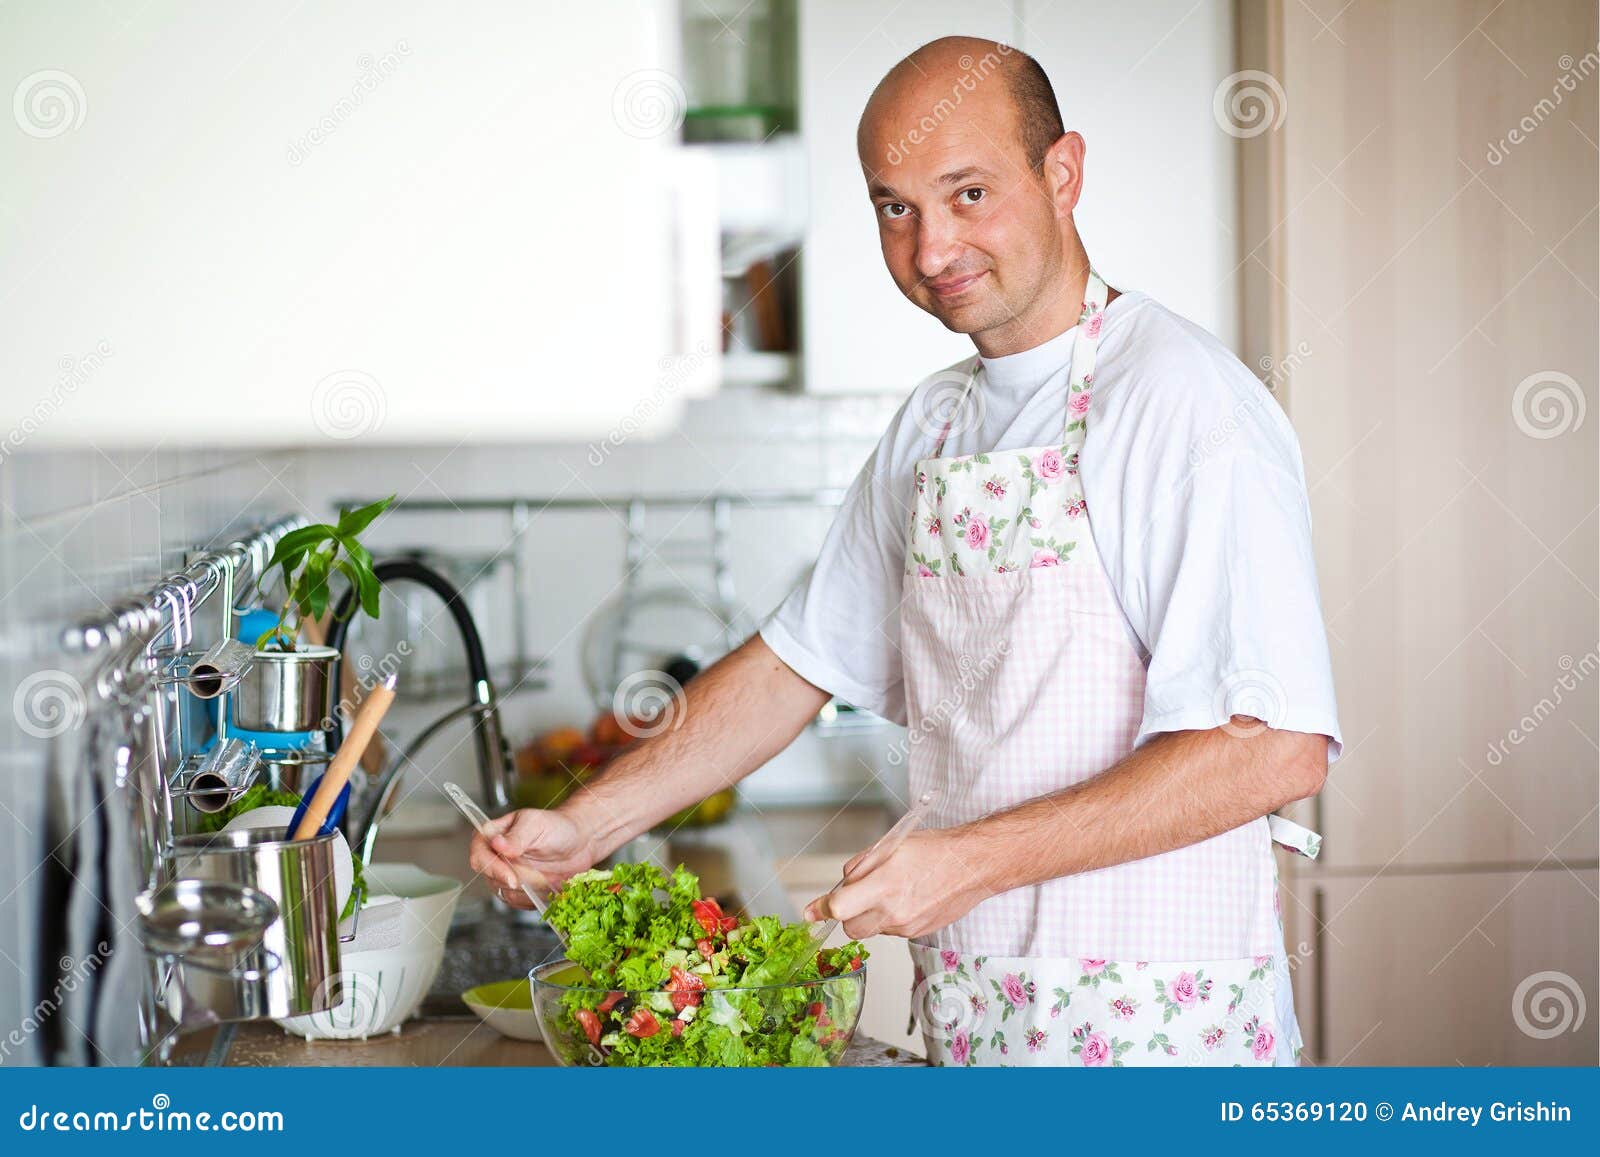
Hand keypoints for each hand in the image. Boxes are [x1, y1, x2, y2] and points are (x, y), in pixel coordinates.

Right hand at [466, 807, 593, 909]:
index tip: (512, 877)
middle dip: (518, 880)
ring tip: (548, 876)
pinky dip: (534, 897)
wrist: (580, 842)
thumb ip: (517, 836)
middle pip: (491, 878)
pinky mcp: (518, 889)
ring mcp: (506, 874)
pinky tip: (547, 885)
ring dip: (529, 889)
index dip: (493, 869)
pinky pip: (518, 902)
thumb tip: (497, 843)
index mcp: (493, 835)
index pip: (479, 855)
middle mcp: (496, 856)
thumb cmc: (558, 826)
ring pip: (505, 893)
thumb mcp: (537, 825)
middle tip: (540, 876)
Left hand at [803, 829, 990, 939]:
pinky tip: (906, 899)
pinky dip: (890, 918)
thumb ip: (860, 866)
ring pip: (872, 930)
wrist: (972, 865)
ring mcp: (907, 926)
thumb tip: (842, 884)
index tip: (811, 912)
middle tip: (858, 894)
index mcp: (884, 885)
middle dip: (848, 914)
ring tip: (891, 891)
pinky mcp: (918, 933)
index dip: (821, 908)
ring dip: (871, 915)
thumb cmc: (934, 850)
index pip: (839, 908)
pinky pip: (892, 930)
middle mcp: (895, 911)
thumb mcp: (889, 846)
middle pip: (850, 928)